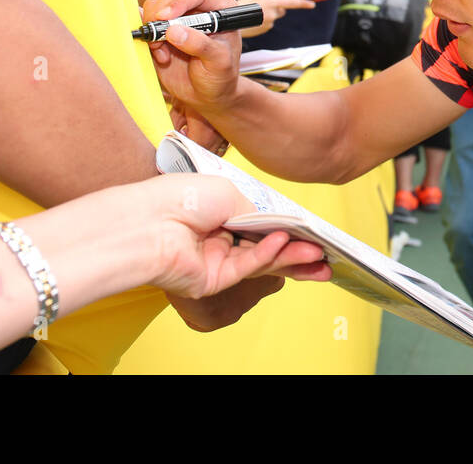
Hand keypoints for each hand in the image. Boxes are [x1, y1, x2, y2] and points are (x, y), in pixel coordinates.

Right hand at [143, 0, 243, 114]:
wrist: (206, 95)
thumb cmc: (220, 76)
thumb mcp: (218, 62)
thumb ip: (200, 45)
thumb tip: (173, 31)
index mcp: (218, 8)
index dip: (180, 1)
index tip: (166, 17)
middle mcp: (196, 9)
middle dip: (161, 18)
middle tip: (161, 41)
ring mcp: (176, 20)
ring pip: (154, 9)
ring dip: (154, 31)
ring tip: (164, 54)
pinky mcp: (160, 32)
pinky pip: (145, 25)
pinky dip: (146, 39)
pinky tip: (161, 57)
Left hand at [143, 174, 330, 303]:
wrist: (147, 221)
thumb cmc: (180, 196)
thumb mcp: (229, 192)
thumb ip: (256, 211)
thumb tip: (275, 224)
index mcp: (218, 212)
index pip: (259, 223)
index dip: (286, 228)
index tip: (311, 231)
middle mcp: (218, 238)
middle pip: (266, 247)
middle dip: (296, 250)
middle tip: (325, 254)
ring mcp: (216, 260)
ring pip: (261, 260)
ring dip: (290, 256)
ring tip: (318, 254)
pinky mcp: (213, 280)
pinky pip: (246, 267)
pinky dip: (266, 255)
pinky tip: (282, 244)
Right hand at [239, 0, 317, 37]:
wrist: (230, 24)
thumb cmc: (238, 7)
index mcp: (270, 4)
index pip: (290, 3)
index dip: (303, 3)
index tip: (312, 4)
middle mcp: (272, 15)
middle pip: (281, 8)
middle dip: (276, 5)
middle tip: (262, 3)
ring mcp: (269, 23)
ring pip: (275, 14)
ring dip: (269, 12)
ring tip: (255, 11)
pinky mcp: (266, 28)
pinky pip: (269, 21)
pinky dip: (264, 18)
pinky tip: (255, 18)